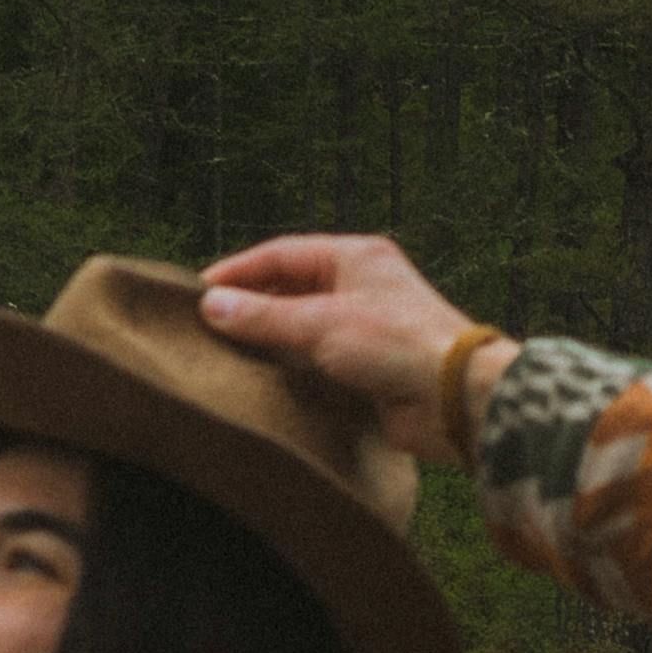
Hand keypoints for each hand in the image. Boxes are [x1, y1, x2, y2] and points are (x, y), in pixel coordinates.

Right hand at [198, 235, 488, 459]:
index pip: (282, 254)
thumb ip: (264, 316)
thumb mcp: (320, 324)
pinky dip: (290, 366)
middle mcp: (361, 286)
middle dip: (251, 306)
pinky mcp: (367, 365)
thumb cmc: (397, 345)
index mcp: (355, 257)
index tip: (198, 292)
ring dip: (269, 339)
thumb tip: (212, 306)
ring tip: (225, 353)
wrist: (453, 397)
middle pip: (291, 289)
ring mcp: (365, 326)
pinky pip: (317, 359)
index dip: (239, 271)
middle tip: (207, 326)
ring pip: (302, 326)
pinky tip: (263, 379)